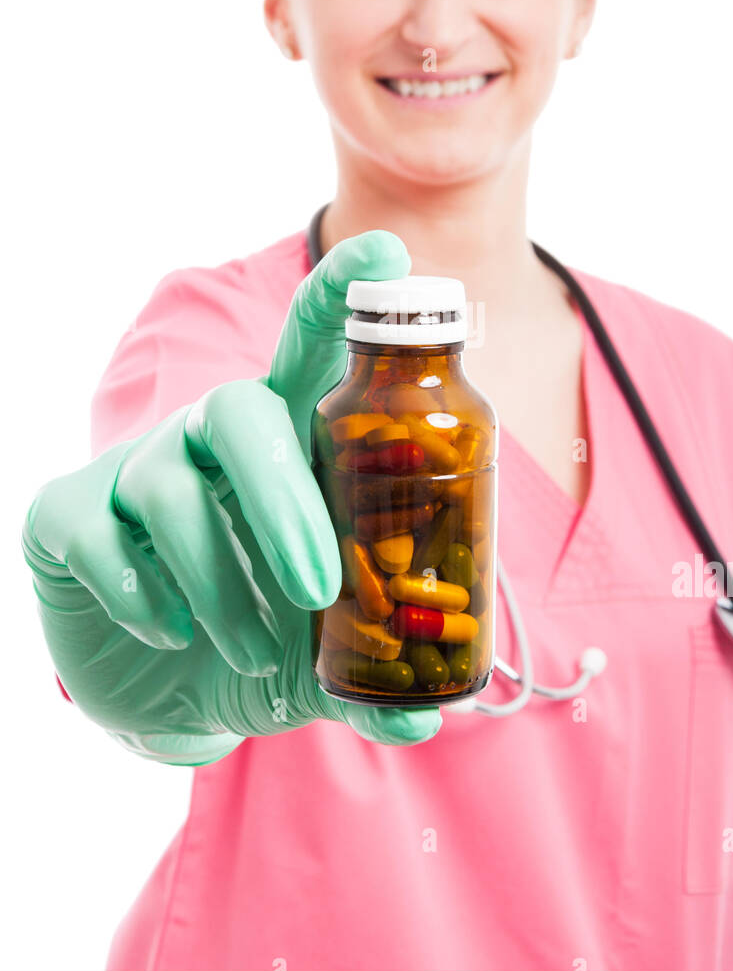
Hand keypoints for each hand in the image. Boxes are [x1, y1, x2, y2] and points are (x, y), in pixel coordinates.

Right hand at [22, 232, 442, 762]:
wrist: (161, 688)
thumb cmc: (259, 636)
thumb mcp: (317, 660)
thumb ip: (369, 680)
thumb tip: (427, 719)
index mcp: (283, 442)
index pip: (309, 349)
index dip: (340, 294)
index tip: (388, 251)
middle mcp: (207, 437)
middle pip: (239, 411)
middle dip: (282, 498)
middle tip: (317, 586)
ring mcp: (133, 470)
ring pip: (171, 487)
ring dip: (219, 579)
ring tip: (247, 648)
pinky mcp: (66, 516)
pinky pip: (99, 536)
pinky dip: (141, 593)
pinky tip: (169, 630)